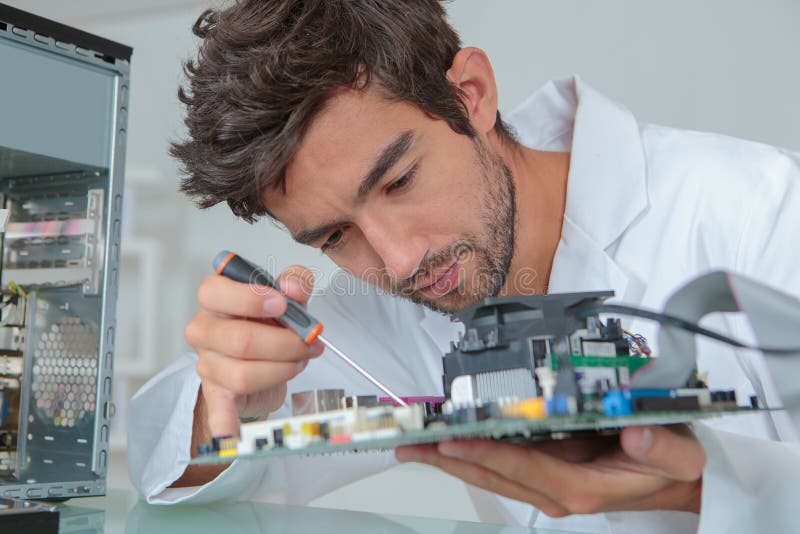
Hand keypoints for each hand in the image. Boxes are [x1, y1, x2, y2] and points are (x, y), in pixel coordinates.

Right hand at [184, 265, 323, 437]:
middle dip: (285, 343)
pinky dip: (226, 425)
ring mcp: (208, 363)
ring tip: (298, 361)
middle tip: (308, 342)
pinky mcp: (217, 392)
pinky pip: (218, 411)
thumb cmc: (267, 318)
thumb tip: (293, 287)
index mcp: (216, 298)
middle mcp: (205, 330)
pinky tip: (232, 437)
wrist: (261, 353)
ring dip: (283, 369)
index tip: (282, 305)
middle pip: (240, 340)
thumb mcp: (286, 293)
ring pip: (244, 374)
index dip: (251, 299)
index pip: (215, 292)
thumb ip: (295, 281)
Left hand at [396, 424, 704, 516]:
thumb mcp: (681, 457)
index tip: (452, 437)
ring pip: (489, 471)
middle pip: (492, 474)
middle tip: (410, 443)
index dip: (485, 452)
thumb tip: (633, 435)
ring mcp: (546, 482)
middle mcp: (555, 489)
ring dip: (452, 456)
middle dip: (449, 458)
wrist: (676, 481)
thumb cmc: (672, 467)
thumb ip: (661, 448)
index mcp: (581, 487)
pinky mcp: (544, 470)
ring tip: (416, 442)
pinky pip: (499, 462)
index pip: (523, 468)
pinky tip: (450, 438)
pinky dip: (472, 450)